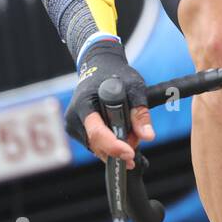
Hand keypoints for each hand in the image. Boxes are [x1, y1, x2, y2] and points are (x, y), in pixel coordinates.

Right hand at [65, 37, 154, 165]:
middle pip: (97, 143)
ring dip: (115, 146)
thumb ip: (140, 112)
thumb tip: (148, 136)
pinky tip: (121, 135)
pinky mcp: (77, 130)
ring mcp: (73, 125)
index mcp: (84, 103)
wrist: (100, 67)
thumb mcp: (134, 88)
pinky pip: (95, 144)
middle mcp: (73, 117)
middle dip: (119, 147)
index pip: (97, 132)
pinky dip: (109, 144)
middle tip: (138, 140)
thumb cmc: (117, 75)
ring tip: (132, 133)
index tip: (130, 153)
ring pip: (96, 147)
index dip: (114, 146)